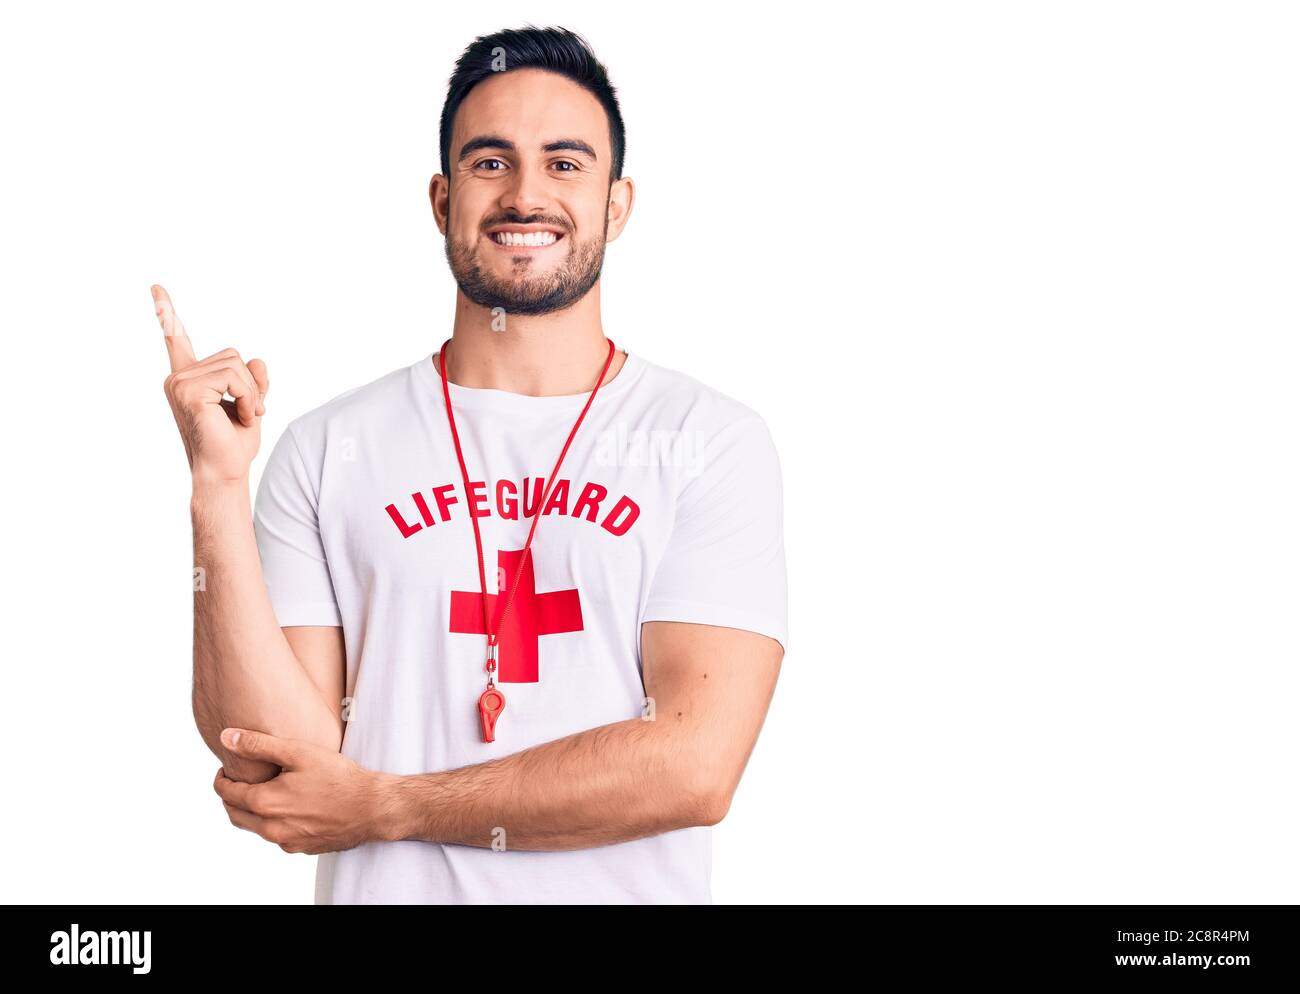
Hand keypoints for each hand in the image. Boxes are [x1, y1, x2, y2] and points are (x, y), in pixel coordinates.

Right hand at [154, 284, 268, 484]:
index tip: (156, 287)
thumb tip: (256, 359)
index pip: (176, 340)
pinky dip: (249, 399)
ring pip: (236, 365)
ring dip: (251, 393)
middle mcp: (178, 377)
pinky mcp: (189, 392)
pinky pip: (235, 379)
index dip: (167, 313)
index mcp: (188, 378)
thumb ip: (253, 379)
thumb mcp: (252, 403)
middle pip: (232, 354)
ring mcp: (179, 383)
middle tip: (248, 412)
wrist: (225, 472)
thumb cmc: (234, 443)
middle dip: (249, 384)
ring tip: (245, 417)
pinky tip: (242, 418)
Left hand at [212, 728, 400, 854]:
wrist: (372, 808)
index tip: (227, 769)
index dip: (221, 779)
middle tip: (239, 781)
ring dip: (252, 811)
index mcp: (264, 803)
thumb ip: (258, 744)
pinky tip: (290, 806)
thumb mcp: (298, 752)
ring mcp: (285, 841)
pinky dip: (274, 822)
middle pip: (235, 815)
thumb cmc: (338, 777)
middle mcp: (270, 828)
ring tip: (265, 791)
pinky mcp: (300, 848)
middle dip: (231, 797)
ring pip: (255, 827)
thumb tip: (226, 737)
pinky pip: (277, 835)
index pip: (226, 793)